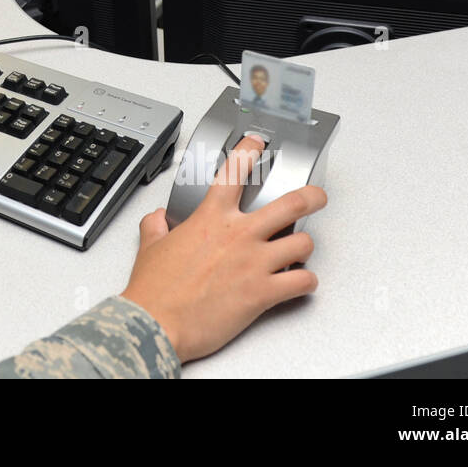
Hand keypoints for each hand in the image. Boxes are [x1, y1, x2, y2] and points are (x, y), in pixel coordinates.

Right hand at [120, 136, 326, 362]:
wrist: (157, 323)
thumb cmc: (155, 290)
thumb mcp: (150, 248)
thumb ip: (156, 227)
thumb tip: (156, 220)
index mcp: (211, 218)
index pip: (235, 172)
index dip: (250, 151)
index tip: (257, 143)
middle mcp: (238, 235)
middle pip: (291, 204)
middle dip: (311, 197)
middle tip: (317, 196)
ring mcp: (255, 263)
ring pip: (303, 244)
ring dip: (305, 248)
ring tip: (301, 251)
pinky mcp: (263, 293)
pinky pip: (303, 282)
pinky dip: (306, 282)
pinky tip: (300, 282)